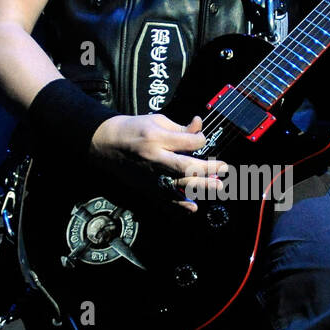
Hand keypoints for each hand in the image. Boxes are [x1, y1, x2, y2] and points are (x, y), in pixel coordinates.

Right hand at [90, 113, 228, 212]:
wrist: (105, 144)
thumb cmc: (132, 129)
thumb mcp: (156, 120)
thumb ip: (179, 127)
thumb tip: (199, 127)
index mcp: (156, 138)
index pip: (188, 142)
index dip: (200, 140)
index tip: (202, 139)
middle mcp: (154, 159)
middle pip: (186, 167)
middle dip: (208, 168)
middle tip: (224, 168)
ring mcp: (150, 176)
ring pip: (179, 186)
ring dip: (200, 188)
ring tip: (218, 187)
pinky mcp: (145, 187)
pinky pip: (164, 200)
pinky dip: (179, 206)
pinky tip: (193, 208)